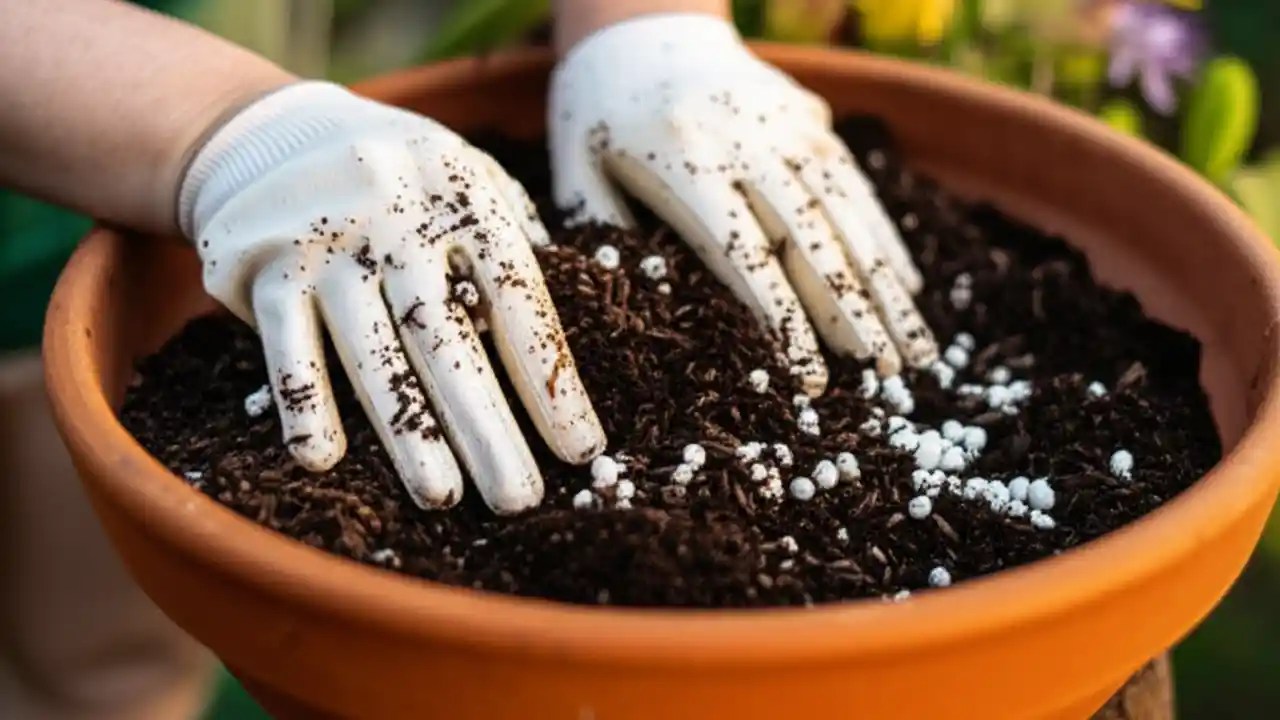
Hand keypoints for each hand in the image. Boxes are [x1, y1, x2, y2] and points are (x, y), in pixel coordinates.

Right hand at [180, 82, 604, 513]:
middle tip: (519, 500)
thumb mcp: (462, 173)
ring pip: (373, 351)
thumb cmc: (394, 173)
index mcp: (461, 195)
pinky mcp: (261, 265)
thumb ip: (512, 234)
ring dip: (406, 433)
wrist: (263, 133)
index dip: (550, 379)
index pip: (518, 300)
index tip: (579, 449)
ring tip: (442, 499)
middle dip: (487, 427)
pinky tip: (324, 459)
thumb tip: (561, 321)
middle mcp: (395, 215)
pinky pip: (286, 345)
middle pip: (448, 338)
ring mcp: (324, 241)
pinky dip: (305, 402)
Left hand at [549, 13, 937, 391]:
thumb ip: (602, 236)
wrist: (645, 25)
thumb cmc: (597, 114)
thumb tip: (640, 310)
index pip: (747, 255)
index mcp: (686, 159)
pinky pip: (856, 189)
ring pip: (848, 218)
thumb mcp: (575, 169)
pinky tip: (910, 288)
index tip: (812, 378)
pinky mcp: (812, 120)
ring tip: (917, 349)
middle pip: (814, 241)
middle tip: (888, 375)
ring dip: (887, 287)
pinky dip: (886, 240)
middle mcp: (750, 143)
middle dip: (855, 315)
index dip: (785, 321)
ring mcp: (789, 128)